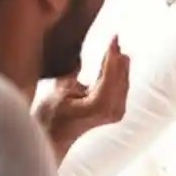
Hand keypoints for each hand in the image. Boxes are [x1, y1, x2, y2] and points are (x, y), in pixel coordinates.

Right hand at [34, 37, 129, 159]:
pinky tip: (117, 62)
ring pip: (123, 82)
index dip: (112, 54)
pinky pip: (121, 88)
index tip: (113, 38)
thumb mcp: (57, 91)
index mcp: (98, 105)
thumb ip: (71, 75)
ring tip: (116, 47)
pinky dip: (119, 74)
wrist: (53, 137)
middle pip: (120, 77)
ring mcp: (116, 113)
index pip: (110, 74)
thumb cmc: (51, 115)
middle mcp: (111, 110)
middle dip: (118, 57)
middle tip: (115, 38)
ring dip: (120, 65)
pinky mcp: (116, 113)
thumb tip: (80, 60)